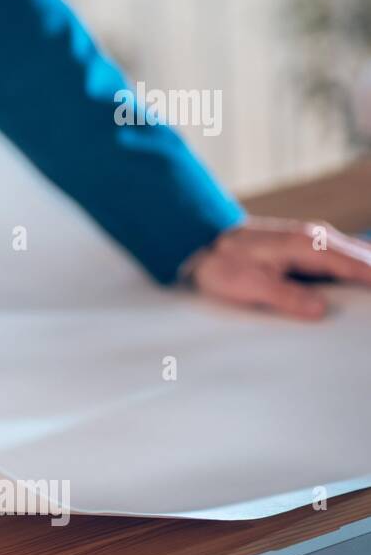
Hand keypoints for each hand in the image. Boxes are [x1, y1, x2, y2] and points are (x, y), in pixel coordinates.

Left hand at [188, 217, 370, 318]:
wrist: (201, 244)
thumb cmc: (222, 264)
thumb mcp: (248, 285)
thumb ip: (286, 296)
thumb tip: (320, 310)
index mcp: (305, 244)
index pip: (356, 264)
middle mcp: (316, 239)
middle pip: (363, 260)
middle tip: (369, 316)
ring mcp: (314, 244)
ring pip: (354, 261)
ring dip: (365, 279)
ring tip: (364, 311)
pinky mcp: (308, 252)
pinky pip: (341, 265)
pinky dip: (353, 277)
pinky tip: (356, 297)